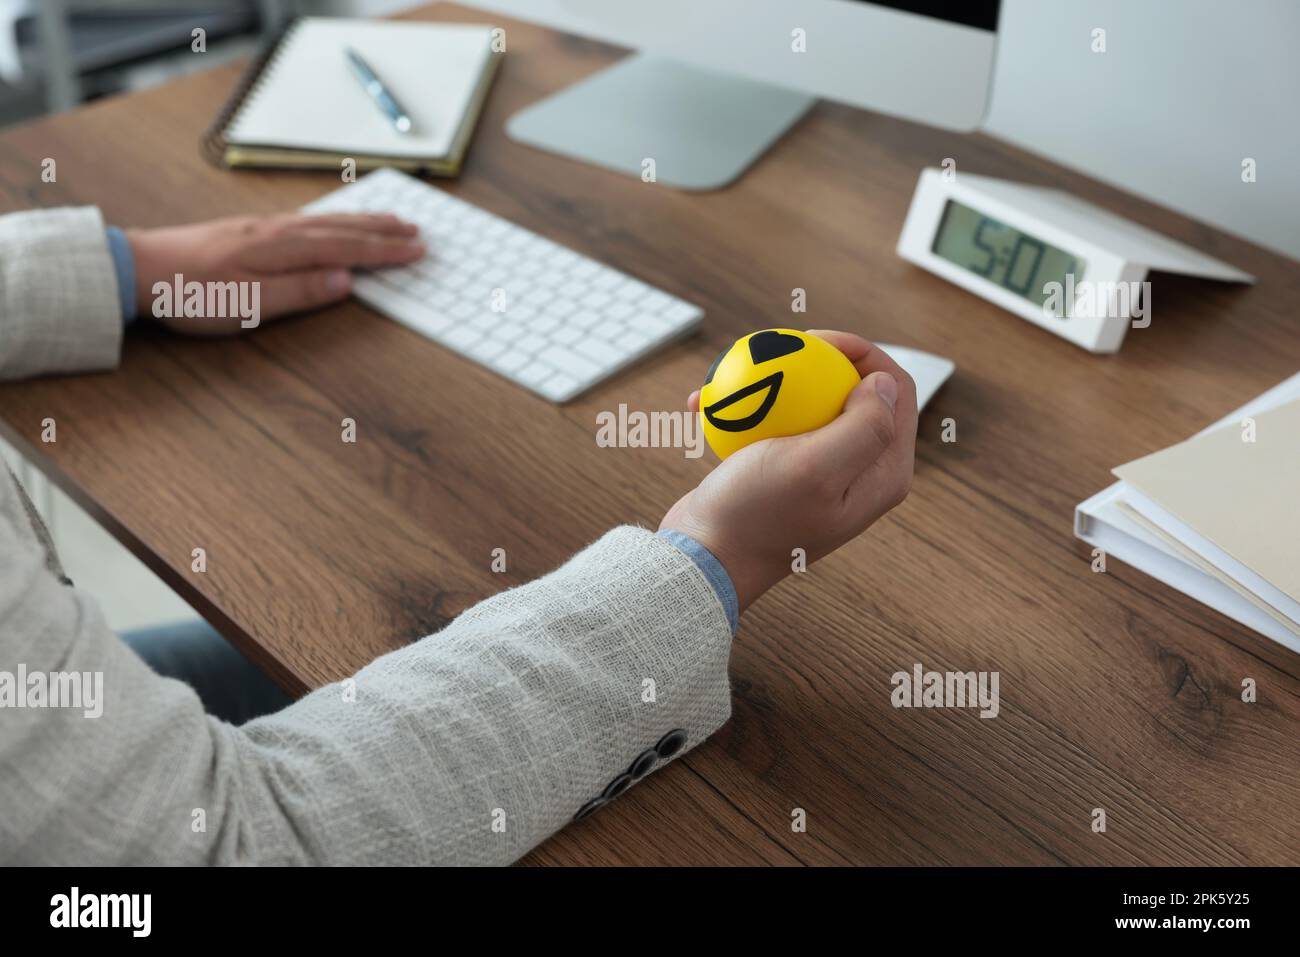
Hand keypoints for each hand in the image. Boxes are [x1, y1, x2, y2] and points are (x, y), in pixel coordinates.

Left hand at [126, 212, 423, 334]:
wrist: (138, 267)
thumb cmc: (190, 292)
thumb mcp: (249, 303)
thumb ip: (301, 291)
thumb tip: (347, 280)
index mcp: (283, 248)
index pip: (348, 248)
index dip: (386, 251)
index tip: (417, 251)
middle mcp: (278, 230)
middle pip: (342, 228)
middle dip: (383, 230)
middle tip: (417, 231)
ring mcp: (263, 227)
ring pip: (326, 220)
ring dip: (363, 221)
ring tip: (390, 220)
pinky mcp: (250, 230)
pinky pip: (308, 219)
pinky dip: (334, 219)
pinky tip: (336, 221)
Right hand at [659, 331, 917, 611]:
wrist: (704, 561)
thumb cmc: (757, 516)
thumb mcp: (815, 468)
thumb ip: (865, 426)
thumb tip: (885, 382)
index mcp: (884, 473)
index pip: (894, 390)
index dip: (861, 352)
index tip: (812, 341)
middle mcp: (860, 472)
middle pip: (852, 391)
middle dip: (816, 360)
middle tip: (775, 348)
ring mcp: (821, 473)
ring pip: (807, 403)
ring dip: (770, 382)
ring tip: (730, 373)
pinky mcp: (782, 473)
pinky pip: (771, 424)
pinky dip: (740, 410)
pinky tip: (702, 404)